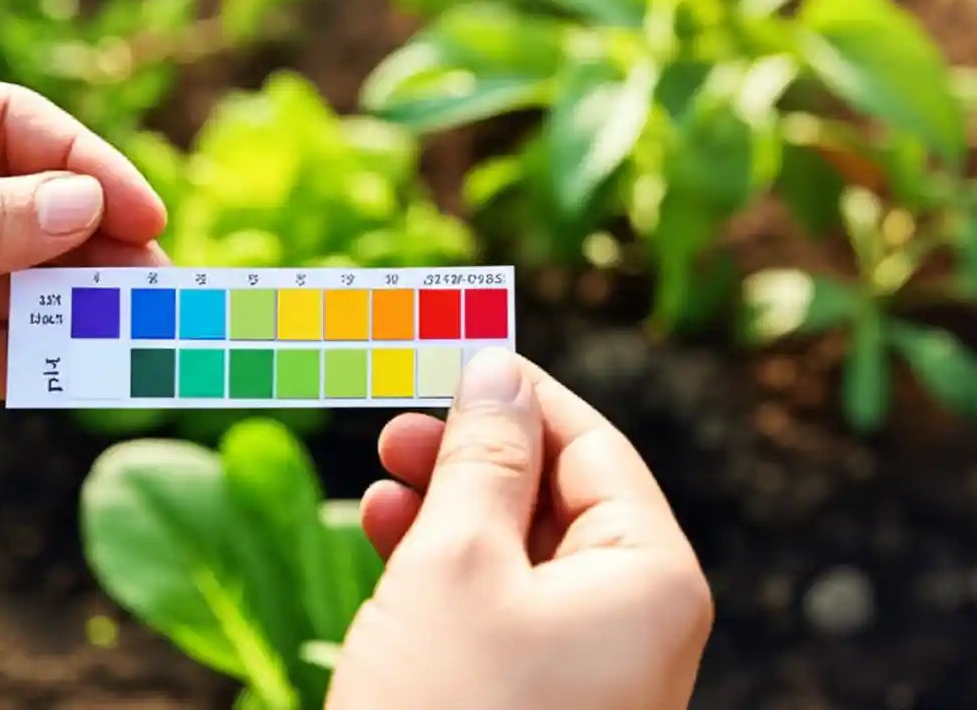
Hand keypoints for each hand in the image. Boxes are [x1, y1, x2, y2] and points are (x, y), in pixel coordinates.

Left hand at [0, 75, 166, 495]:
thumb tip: (83, 203)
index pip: (8, 128)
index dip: (80, 160)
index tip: (133, 206)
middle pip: (40, 205)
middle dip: (102, 233)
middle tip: (159, 271)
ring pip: (41, 281)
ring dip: (97, 298)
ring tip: (151, 318)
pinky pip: (19, 353)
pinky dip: (64, 358)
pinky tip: (100, 362)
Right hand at [329, 348, 712, 709]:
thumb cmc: (446, 709)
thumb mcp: (457, 563)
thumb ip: (482, 457)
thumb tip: (497, 369)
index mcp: (650, 579)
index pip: (594, 447)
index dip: (521, 394)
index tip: (454, 355)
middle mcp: (634, 621)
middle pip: (558, 495)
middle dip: (474, 452)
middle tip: (397, 422)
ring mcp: (589, 666)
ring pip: (521, 550)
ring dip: (450, 505)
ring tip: (380, 477)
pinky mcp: (539, 696)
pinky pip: (502, 606)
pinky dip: (447, 566)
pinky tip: (386, 536)